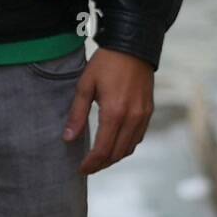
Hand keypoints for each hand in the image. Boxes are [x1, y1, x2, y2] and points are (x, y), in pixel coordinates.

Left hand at [63, 48, 154, 174]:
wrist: (134, 46)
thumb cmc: (106, 63)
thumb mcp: (85, 85)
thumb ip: (77, 114)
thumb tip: (68, 138)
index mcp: (114, 112)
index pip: (103, 149)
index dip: (91, 163)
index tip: (81, 169)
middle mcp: (132, 118)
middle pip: (117, 153)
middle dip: (101, 164)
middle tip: (88, 168)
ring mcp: (143, 116)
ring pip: (129, 148)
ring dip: (114, 157)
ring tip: (99, 159)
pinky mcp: (149, 112)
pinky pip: (138, 137)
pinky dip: (125, 146)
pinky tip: (114, 144)